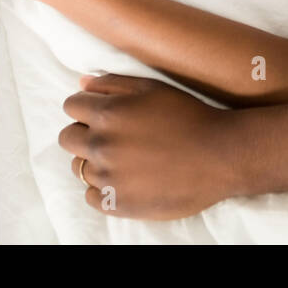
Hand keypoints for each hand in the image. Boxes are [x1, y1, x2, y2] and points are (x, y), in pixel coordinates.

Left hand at [59, 74, 239, 219]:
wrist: (220, 156)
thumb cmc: (188, 116)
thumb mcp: (151, 88)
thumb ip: (112, 83)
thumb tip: (81, 84)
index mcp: (106, 113)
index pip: (71, 107)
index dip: (87, 108)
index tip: (104, 114)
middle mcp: (100, 145)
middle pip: (68, 138)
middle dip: (84, 133)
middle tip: (113, 137)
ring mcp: (107, 177)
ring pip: (78, 168)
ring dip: (95, 162)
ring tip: (125, 159)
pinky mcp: (117, 203)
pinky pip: (90, 196)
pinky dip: (103, 189)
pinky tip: (126, 180)